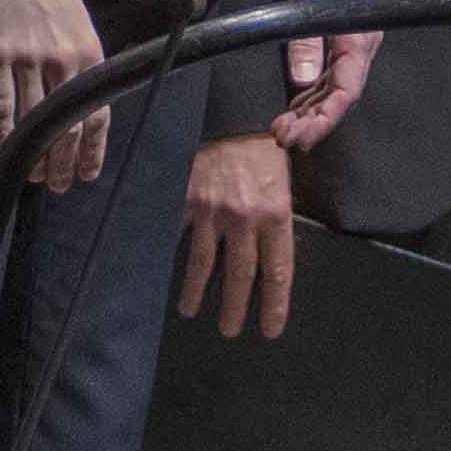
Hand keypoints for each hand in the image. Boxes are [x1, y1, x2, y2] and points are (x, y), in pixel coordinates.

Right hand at [0, 0, 113, 186]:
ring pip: (34, 121)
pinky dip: (3, 132)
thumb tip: (81, 101)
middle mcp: (63, 59)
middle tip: (57, 185)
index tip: (86, 173)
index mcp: (90, 52)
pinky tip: (6, 150)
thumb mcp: (78, 20)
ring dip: (34, 155)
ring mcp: (28, 57)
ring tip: (32, 174)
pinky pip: (1, 103)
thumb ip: (81, 60)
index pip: (98, 115)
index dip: (91, 150)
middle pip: (67, 126)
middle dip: (63, 163)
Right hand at [177, 128, 301, 335]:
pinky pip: (179, 237)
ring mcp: (213, 210)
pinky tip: (166, 275)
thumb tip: (269, 267)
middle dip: (234, 310)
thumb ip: (277, 226)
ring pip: (203, 264)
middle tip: (230, 331)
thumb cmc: (265, 156)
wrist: (235, 118)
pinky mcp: (188, 201)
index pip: (277, 273)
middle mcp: (246, 217)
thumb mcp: (284, 189)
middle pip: (239, 277)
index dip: (274, 305)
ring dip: (196, 293)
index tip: (270, 329)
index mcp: (277, 216)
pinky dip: (172, 258)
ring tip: (191, 312)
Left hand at [267, 0, 381, 151]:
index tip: (304, 135)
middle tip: (284, 138)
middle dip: (314, 122)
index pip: (347, 89)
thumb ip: (306, 37)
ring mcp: (352, 44)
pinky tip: (295, 109)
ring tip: (284, 130)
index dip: (326, 117)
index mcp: (359, 36)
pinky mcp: (341, 40)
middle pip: (340, 95)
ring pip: (334, 89)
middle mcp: (361, 45)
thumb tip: (302, 77)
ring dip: (311, 112)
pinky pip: (329, 75)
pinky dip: (311, 94)